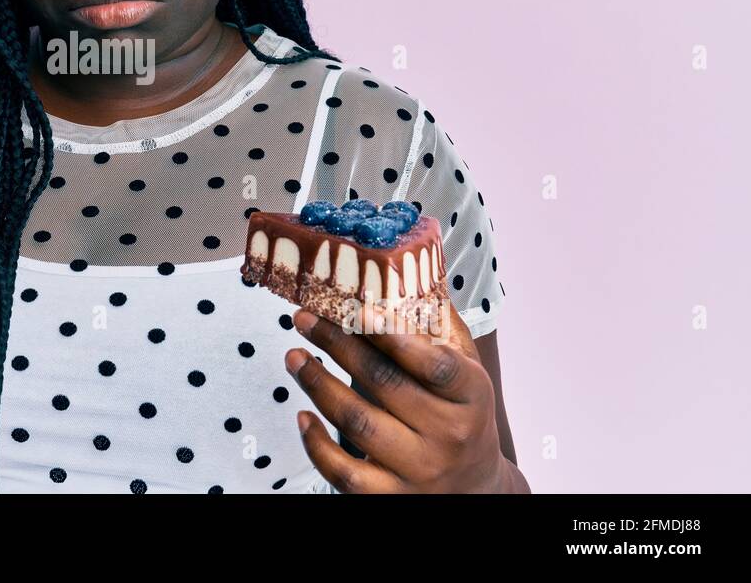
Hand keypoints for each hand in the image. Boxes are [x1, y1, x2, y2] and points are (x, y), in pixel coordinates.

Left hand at [285, 296, 517, 492]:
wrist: (475, 491)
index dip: (389, 333)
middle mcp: (448, 434)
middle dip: (335, 344)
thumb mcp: (466, 371)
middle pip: (382, 383)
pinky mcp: (390, 497)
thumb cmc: (462, 416)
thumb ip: (440, 326)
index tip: (351, 306)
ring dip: (316, 383)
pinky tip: (301, 415)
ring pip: (357, 422)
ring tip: (293, 356)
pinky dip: (315, 443)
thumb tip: (408, 270)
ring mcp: (420, 470)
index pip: (431, 360)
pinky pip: (343, 472)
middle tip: (304, 317)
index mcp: (470, 395)